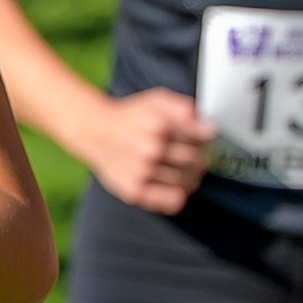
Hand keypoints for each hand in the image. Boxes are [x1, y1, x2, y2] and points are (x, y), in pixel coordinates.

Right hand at [83, 89, 214, 214]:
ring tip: (181, 171)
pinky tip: (173, 187)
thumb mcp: (156, 100)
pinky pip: (171, 202)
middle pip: (196, 162)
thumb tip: (207, 128)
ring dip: (190, 178)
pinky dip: (177, 197)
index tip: (197, 139)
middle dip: (198, 159)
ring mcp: (141, 172)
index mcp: (158, 126)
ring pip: (186, 182)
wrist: (94, 130)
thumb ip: (183, 108)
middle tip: (189, 157)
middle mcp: (149, 150)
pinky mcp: (134, 190)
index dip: (202, 139)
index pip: (201, 139)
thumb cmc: (129, 117)